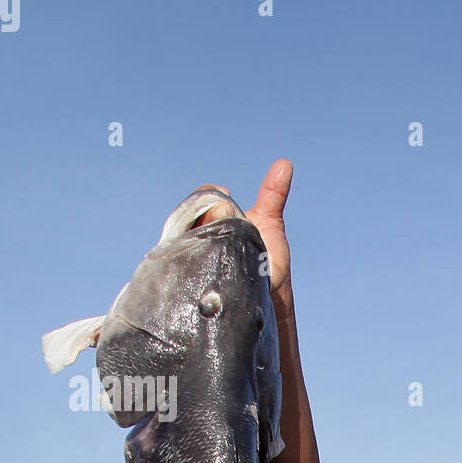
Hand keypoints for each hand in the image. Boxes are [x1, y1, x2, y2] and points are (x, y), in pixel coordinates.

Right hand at [191, 158, 293, 300]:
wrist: (265, 298)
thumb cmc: (266, 262)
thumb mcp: (269, 225)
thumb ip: (272, 196)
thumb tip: (284, 164)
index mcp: (215, 220)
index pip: (203, 197)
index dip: (210, 193)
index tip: (225, 192)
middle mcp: (200, 235)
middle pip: (192, 213)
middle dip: (207, 211)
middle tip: (222, 214)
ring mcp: (192, 253)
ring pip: (185, 232)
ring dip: (200, 230)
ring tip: (217, 235)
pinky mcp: (187, 274)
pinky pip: (177, 256)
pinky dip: (186, 251)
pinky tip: (201, 252)